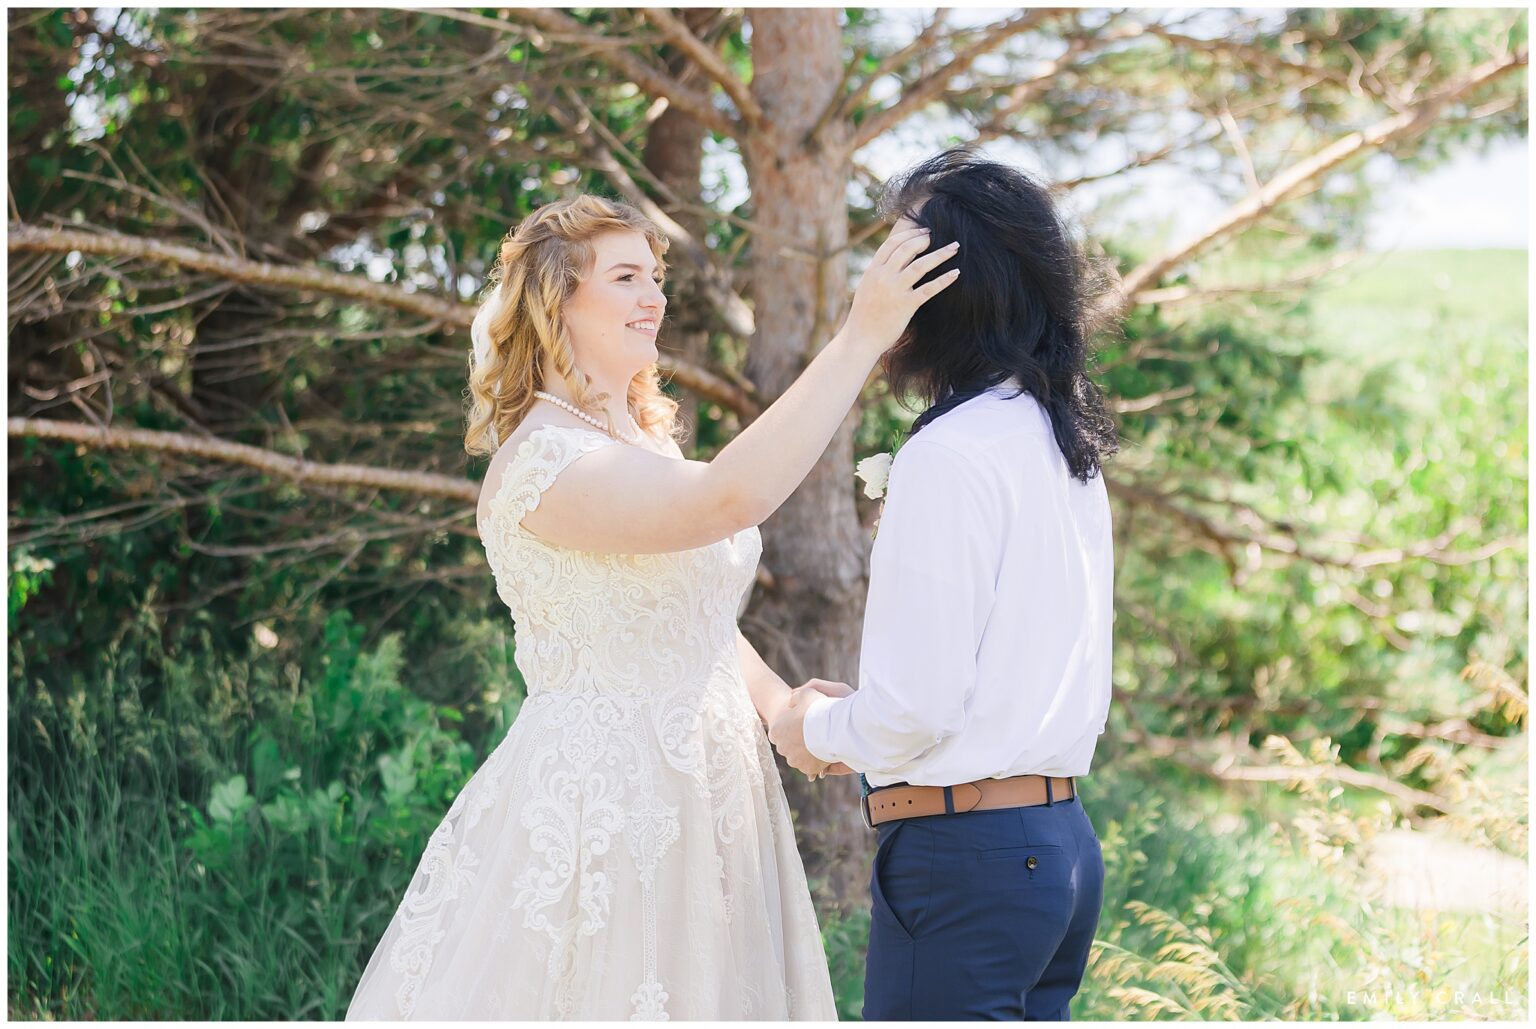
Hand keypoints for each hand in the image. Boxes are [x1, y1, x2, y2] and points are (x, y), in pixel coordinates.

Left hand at [770, 680, 857, 778]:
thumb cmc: (817, 708)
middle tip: (811, 732)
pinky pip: (809, 765)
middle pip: (788, 745)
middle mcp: (782, 747)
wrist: (831, 727)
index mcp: (776, 731)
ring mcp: (794, 760)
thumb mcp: (804, 693)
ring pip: (798, 756)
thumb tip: (792, 701)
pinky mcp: (807, 769)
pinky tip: (823, 751)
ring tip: (819, 741)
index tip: (799, 723)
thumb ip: (795, 697)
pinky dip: (815, 760)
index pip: (777, 731)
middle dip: (797, 740)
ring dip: (806, 751)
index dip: (789, 726)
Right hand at [841, 222, 959, 356]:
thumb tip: (894, 260)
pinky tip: (956, 273)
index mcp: (873, 271)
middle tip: (937, 237)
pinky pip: (929, 289)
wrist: (861, 338)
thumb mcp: (866, 288)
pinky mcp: (906, 305)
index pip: (892, 243)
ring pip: (920, 265)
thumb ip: (879, 273)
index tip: (923, 231)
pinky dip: (944, 280)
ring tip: (954, 247)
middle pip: (907, 249)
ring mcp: (895, 290)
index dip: (909, 233)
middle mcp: (883, 277)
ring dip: (940, 254)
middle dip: (924, 239)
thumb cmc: (863, 316)